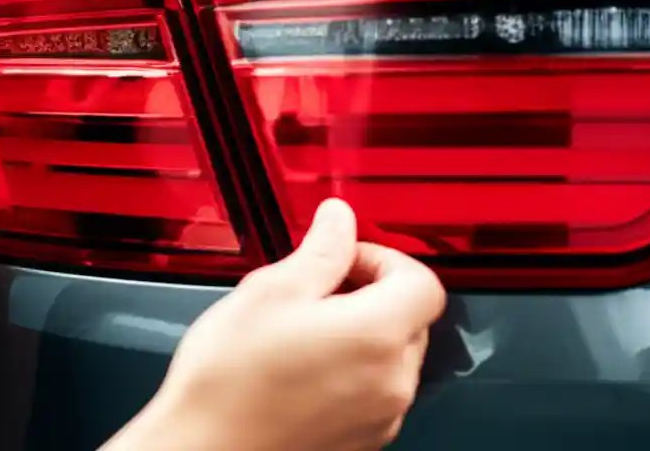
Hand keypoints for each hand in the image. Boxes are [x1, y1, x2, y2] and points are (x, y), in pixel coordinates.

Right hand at [106, 199, 446, 450]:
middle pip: (411, 319)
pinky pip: (374, 393)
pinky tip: (302, 367)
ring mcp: (380, 416)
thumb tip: (339, 220)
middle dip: (372, 294)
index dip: (384, 258)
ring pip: (392, 357)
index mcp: (377, 334)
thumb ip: (319, 251)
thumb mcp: (269, 292)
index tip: (345, 256)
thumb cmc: (228, 384)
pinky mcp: (362, 441)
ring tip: (303, 331)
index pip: (422, 280)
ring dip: (361, 335)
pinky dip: (351, 373)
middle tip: (319, 288)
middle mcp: (391, 381)